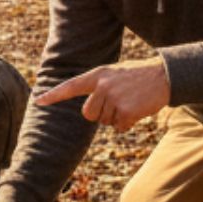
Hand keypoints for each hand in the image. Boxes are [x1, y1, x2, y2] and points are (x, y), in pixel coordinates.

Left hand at [36, 56, 169, 130]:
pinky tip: (138, 109)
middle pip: (89, 114)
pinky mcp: (126, 111)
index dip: (53, 95)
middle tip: (119, 103)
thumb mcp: (115, 75)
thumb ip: (99, 88)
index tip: (38, 101)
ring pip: (105, 122)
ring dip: (118, 118)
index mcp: (98, 75)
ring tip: (131, 102)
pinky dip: (128, 123)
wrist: (164, 76)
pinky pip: (120, 127)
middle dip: (101, 115)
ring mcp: (114, 98)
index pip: (70, 86)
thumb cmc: (138, 77)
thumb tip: (90, 114)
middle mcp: (102, 86)